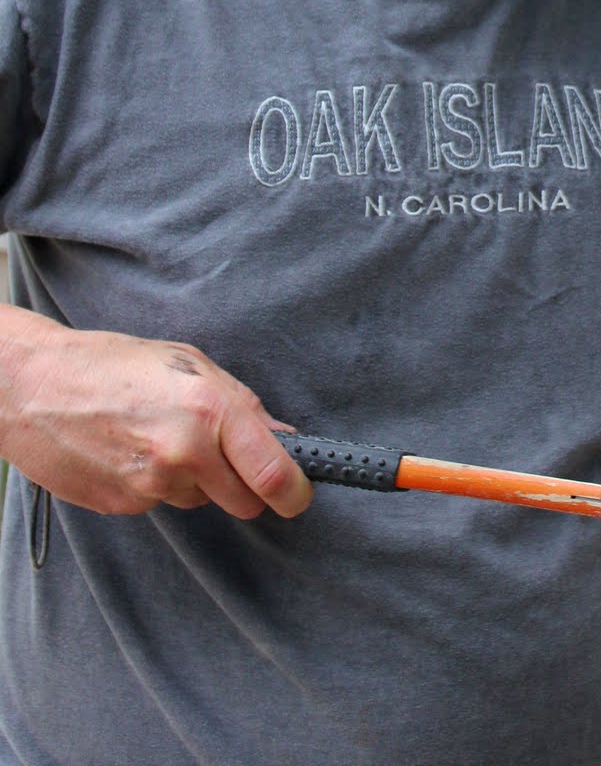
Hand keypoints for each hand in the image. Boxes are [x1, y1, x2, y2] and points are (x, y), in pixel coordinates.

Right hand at [0, 313, 312, 519]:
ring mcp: (151, 485)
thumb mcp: (190, 364)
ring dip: (194, 480)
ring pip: (200, 501)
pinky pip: (161, 502)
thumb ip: (241, 404)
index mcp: (211, 410)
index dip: (295, 492)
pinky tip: (132, 450)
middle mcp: (185, 452)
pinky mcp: (123, 505)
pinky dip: (157, 484)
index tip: (299, 496)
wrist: (33, 385)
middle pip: (244, 502)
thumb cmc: (113, 363)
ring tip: (159, 436)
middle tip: (220, 452)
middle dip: (242, 484)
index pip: (273, 474)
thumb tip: (283, 438)